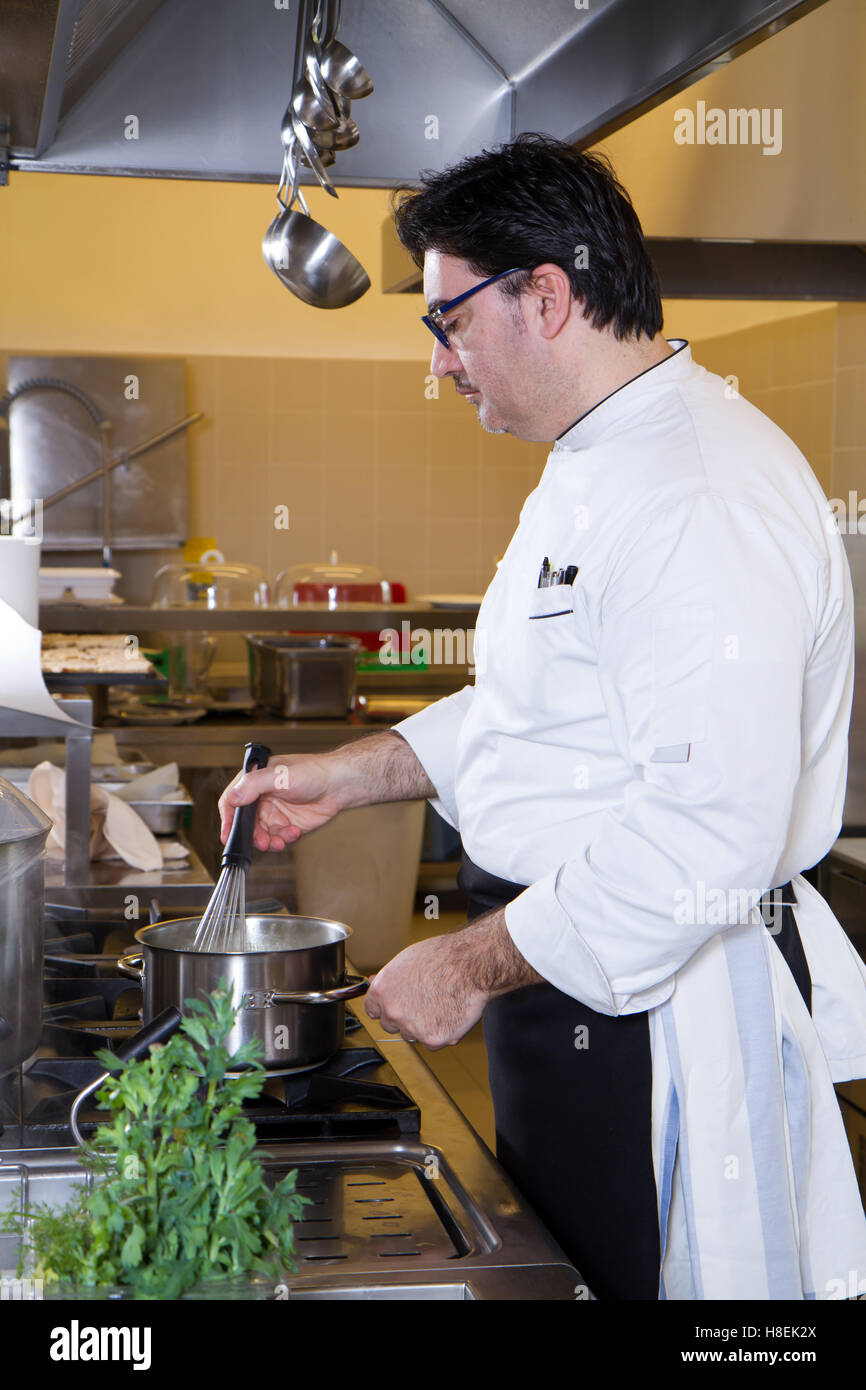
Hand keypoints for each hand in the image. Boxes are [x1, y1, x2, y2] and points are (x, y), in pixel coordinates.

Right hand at [218, 754, 342, 853]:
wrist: (339, 785)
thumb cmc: (312, 771)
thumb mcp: (279, 775)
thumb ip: (253, 785)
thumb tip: (233, 797)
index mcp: (255, 782)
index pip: (231, 801)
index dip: (227, 819)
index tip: (227, 835)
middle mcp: (262, 798)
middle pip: (246, 824)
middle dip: (253, 835)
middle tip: (262, 840)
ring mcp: (275, 813)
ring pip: (261, 835)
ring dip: (268, 841)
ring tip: (280, 840)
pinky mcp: (287, 825)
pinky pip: (278, 839)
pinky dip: (284, 840)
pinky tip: (294, 831)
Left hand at [364, 935, 489, 1048]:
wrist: (470, 965)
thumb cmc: (442, 957)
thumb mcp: (406, 960)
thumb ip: (389, 978)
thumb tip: (374, 983)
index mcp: (382, 991)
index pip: (373, 1010)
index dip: (386, 1006)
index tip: (396, 1004)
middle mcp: (393, 1011)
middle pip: (390, 1025)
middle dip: (404, 1017)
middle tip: (424, 1002)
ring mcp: (411, 1027)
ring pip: (411, 1035)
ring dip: (422, 1026)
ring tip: (440, 1003)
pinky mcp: (432, 1039)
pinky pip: (431, 1043)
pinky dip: (440, 1033)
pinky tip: (449, 1013)